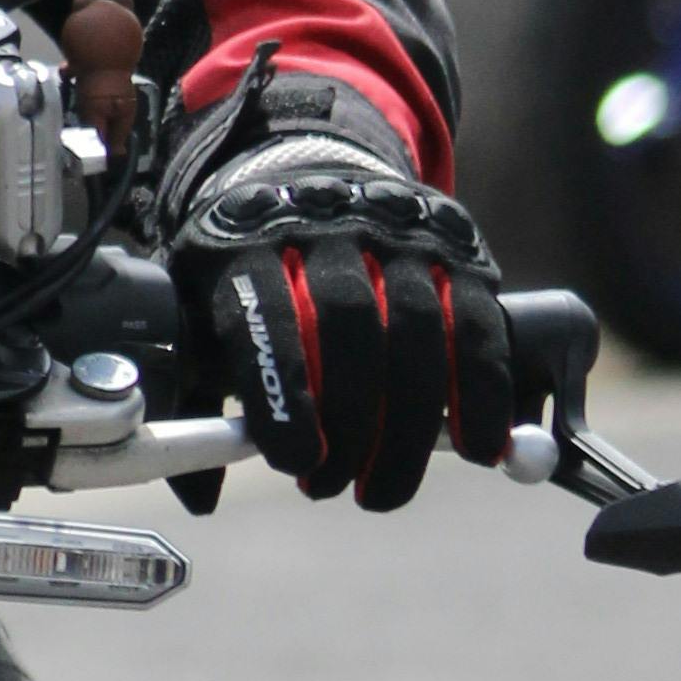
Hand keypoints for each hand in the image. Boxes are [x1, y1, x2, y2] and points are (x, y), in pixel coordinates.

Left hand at [175, 136, 513, 510]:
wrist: (309, 182)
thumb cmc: (246, 277)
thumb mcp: (199, 312)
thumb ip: (197, 394)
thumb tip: (201, 498)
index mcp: (248, 242)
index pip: (267, 314)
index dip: (284, 392)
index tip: (296, 461)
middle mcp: (329, 227)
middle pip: (350, 322)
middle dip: (350, 419)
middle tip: (333, 486)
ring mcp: (400, 236)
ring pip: (417, 329)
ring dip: (409, 426)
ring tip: (384, 488)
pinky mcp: (457, 250)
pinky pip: (477, 327)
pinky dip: (483, 394)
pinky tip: (477, 448)